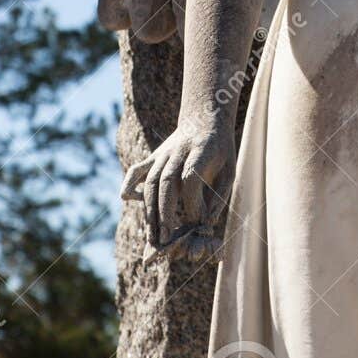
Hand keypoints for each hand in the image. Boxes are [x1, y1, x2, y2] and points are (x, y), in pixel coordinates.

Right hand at [121, 115, 235, 262]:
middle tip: (166, 240)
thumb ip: (219, 197)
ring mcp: (163, 153)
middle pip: (166, 182)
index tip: (197, 222)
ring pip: (150, 181)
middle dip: (165, 213)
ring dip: (149, 209)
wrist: (206, 117)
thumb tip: (207, 223)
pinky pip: (137, 170)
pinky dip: (129, 183)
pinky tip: (128, 200)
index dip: (192, 202)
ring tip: (152, 235)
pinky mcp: (154, 156)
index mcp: (201, 150)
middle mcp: (179, 151)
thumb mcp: (229, 170)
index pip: (190, 178)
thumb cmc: (221, 150)